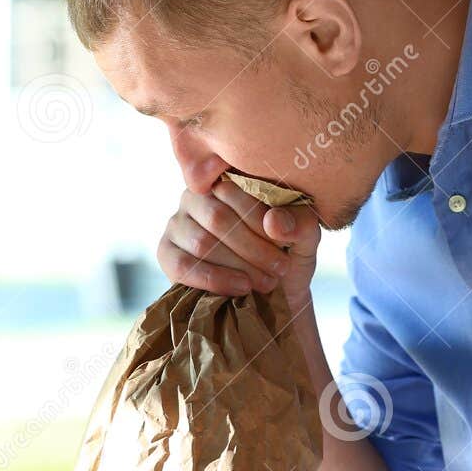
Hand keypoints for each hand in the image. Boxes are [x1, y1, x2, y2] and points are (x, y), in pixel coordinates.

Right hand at [156, 176, 319, 312]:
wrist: (276, 292)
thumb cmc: (288, 254)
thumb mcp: (305, 237)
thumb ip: (299, 223)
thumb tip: (274, 222)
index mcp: (227, 178)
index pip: (236, 191)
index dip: (261, 222)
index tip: (286, 247)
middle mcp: (197, 194)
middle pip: (218, 218)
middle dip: (254, 249)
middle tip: (279, 270)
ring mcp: (177, 222)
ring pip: (202, 243)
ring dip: (239, 266)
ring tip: (266, 282)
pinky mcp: (166, 252)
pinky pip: (182, 265)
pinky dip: (215, 280)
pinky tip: (241, 288)